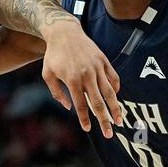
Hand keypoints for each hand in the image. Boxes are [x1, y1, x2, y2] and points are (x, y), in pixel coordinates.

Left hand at [40, 20, 121, 137]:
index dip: (84, 119)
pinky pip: (113, 78)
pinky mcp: (104, 60)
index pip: (81, 105)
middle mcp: (87, 74)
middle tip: (109, 134)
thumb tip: (69, 107)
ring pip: (109, 92)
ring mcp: (97, 67)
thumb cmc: (53, 55)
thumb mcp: (47, 74)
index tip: (88, 129)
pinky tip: (115, 98)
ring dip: (115, 108)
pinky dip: (115, 89)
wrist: (65, 32)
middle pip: (98, 102)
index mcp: (72, 80)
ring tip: (120, 120)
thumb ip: (56, 93)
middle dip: (104, 120)